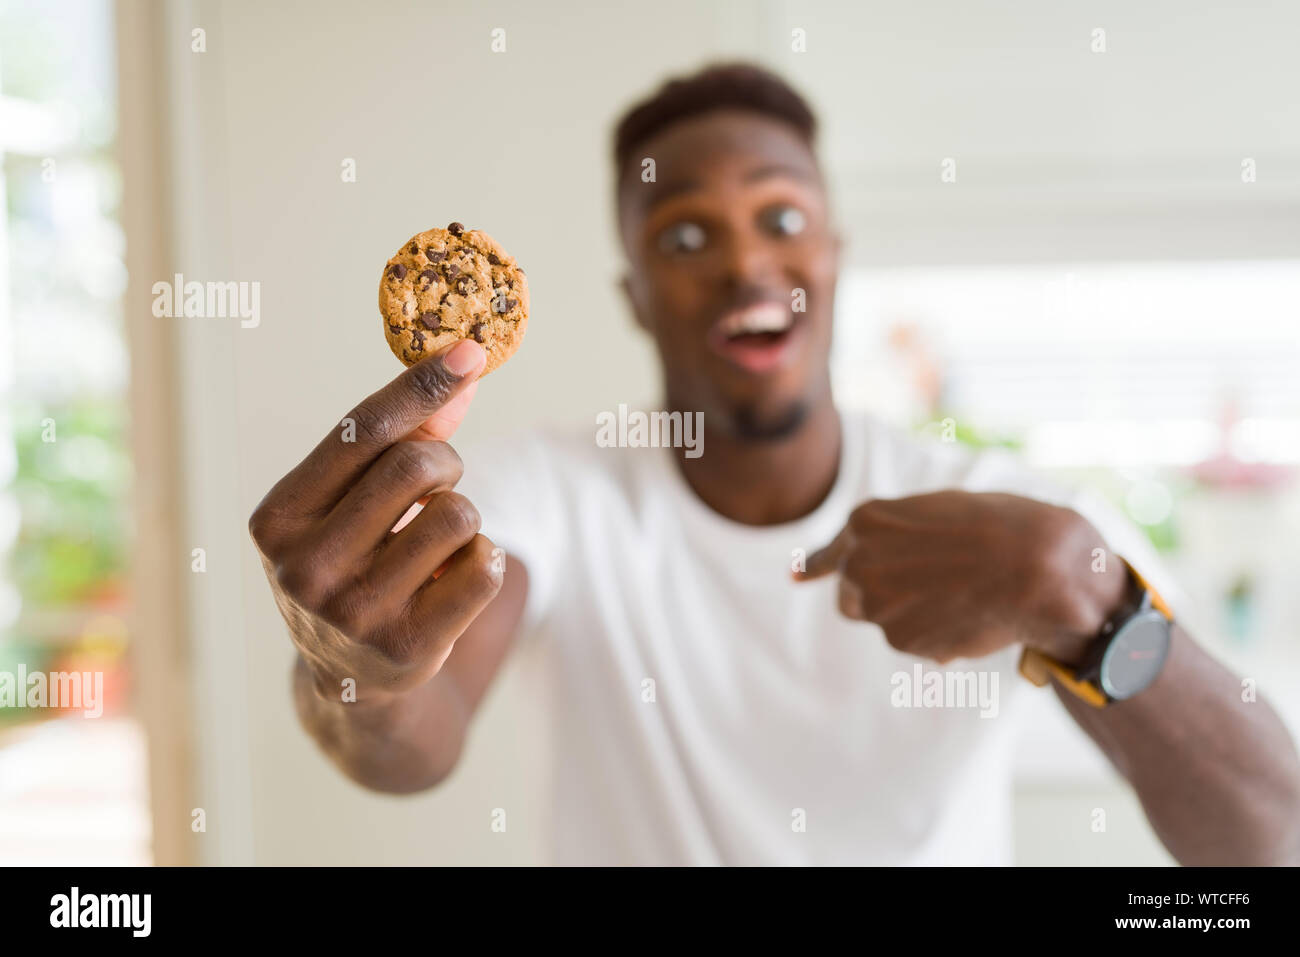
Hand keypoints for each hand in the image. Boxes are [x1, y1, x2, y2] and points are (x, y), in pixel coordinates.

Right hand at [248, 339, 502, 704]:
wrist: (350, 680)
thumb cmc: (353, 565)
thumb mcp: (351, 503)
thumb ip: (402, 437)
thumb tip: (464, 370)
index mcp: (277, 519)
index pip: (358, 432)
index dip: (420, 386)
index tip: (468, 351)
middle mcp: (304, 568)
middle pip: (414, 466)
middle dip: (445, 462)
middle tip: (440, 480)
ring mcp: (353, 614)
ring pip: (459, 515)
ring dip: (465, 515)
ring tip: (440, 540)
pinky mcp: (406, 648)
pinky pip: (485, 568)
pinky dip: (484, 559)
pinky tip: (454, 579)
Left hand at [794, 491, 1127, 664]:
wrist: (1032, 566)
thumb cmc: (999, 527)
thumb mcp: (937, 511)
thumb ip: (900, 536)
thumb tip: (884, 568)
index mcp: (865, 522)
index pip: (829, 551)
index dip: (814, 566)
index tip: (795, 577)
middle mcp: (857, 563)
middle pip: (849, 592)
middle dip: (876, 595)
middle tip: (923, 589)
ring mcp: (874, 604)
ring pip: (881, 619)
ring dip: (908, 614)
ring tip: (956, 595)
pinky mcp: (899, 639)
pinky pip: (912, 640)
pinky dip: (934, 634)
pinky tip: (968, 614)